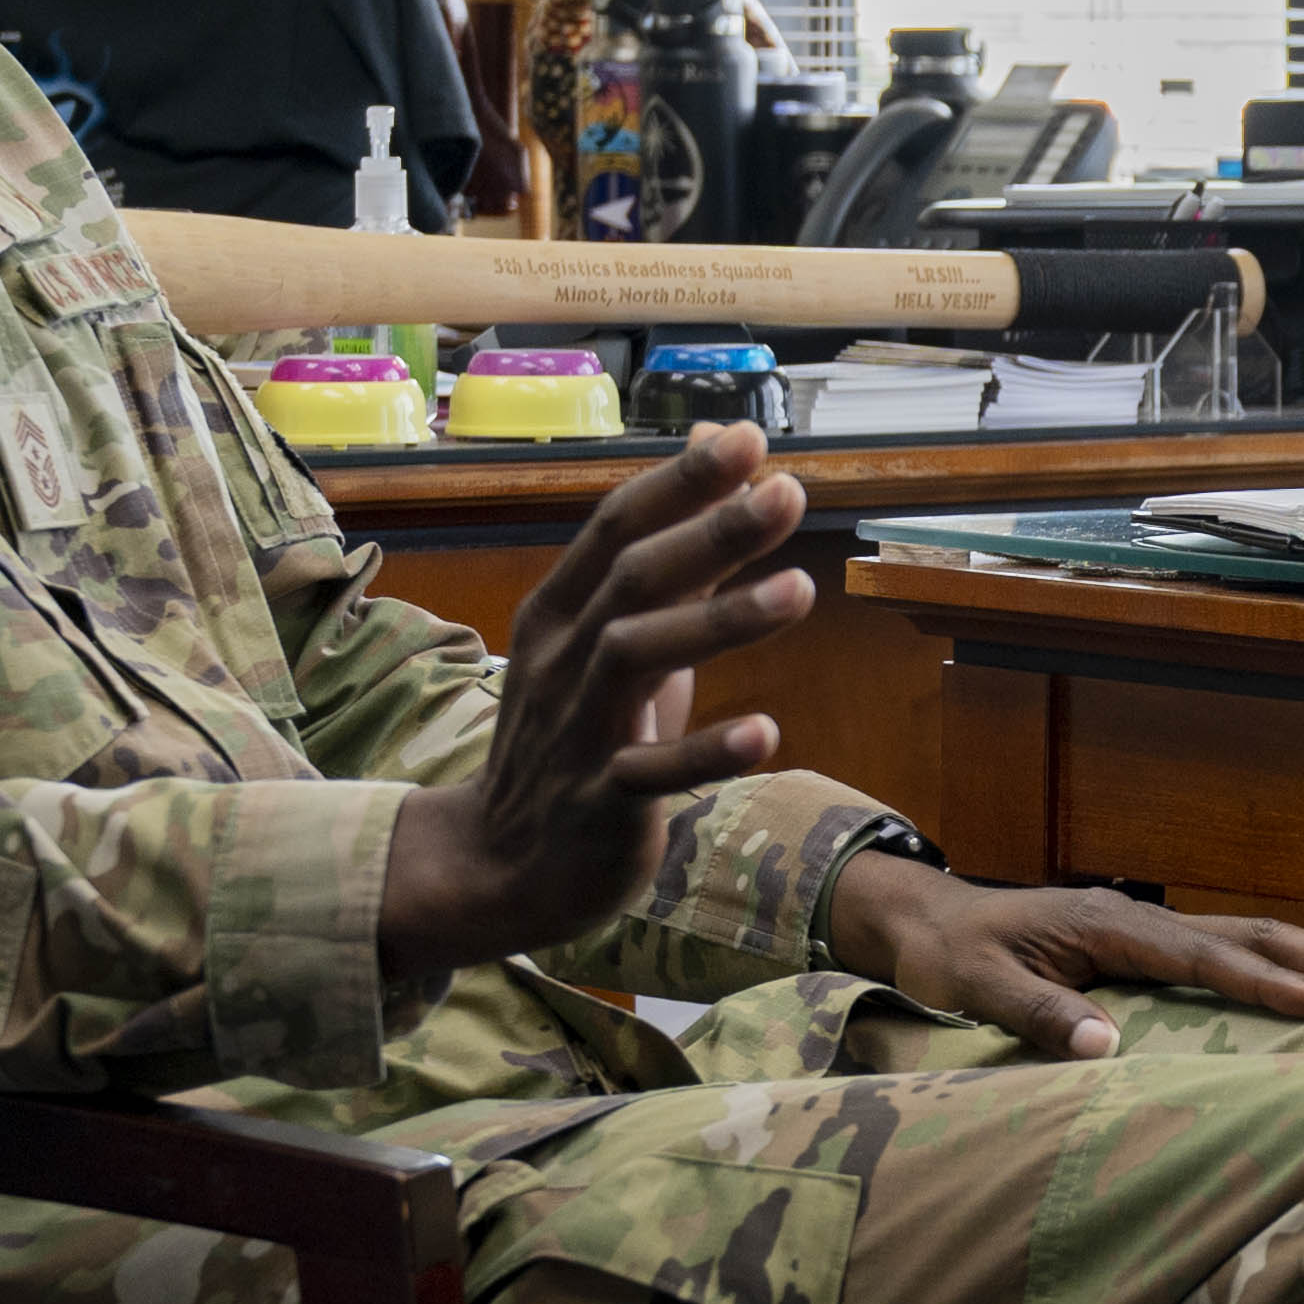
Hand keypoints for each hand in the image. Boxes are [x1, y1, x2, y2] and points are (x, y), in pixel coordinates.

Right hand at [375, 425, 814, 978]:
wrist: (502, 864)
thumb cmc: (581, 734)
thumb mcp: (615, 638)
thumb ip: (675, 554)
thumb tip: (723, 450)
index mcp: (561, 613)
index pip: (615, 528)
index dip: (680, 483)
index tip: (750, 439)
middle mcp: (562, 661)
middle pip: (632, 580)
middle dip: (711, 532)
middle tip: (788, 492)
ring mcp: (576, 733)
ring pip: (636, 659)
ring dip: (719, 622)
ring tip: (801, 590)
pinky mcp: (598, 805)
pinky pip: (648, 774)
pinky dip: (704, 751)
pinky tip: (765, 731)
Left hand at [824, 854, 1303, 1060]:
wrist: (924, 921)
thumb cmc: (950, 957)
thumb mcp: (980, 988)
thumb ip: (1042, 1015)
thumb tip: (1111, 1048)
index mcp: (1113, 926)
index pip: (1208, 957)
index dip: (1270, 983)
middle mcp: (1144, 917)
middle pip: (1255, 936)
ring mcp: (1150, 927)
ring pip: (1253, 938)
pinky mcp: (1148, 945)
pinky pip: (1231, 953)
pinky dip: (1284, 964)